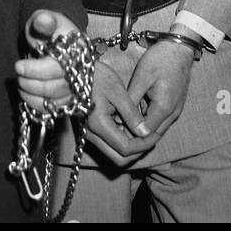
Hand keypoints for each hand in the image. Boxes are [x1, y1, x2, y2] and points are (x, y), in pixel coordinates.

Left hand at [14, 10, 80, 112]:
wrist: (57, 41)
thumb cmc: (50, 30)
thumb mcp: (46, 20)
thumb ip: (44, 21)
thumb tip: (42, 21)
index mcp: (78, 50)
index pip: (58, 67)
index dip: (35, 70)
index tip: (17, 66)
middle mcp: (81, 70)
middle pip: (58, 87)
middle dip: (32, 83)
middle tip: (18, 75)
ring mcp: (76, 86)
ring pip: (56, 100)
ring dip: (32, 94)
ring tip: (20, 83)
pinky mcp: (69, 98)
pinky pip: (54, 109)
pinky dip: (37, 105)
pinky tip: (26, 94)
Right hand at [83, 48, 157, 166]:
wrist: (75, 72)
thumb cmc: (96, 77)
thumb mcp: (117, 91)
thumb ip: (132, 114)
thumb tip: (145, 133)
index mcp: (98, 125)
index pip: (125, 148)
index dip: (144, 145)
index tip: (156, 134)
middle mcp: (90, 135)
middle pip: (119, 159)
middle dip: (138, 151)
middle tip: (151, 137)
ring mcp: (88, 135)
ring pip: (113, 154)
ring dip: (130, 148)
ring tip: (143, 132)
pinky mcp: (88, 132)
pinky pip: (107, 145)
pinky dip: (121, 142)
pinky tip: (130, 128)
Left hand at [125, 34, 193, 138]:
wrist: (179, 48)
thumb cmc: (160, 60)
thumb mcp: (141, 78)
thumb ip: (131, 101)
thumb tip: (119, 119)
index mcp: (164, 108)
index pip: (146, 134)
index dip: (130, 134)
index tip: (116, 130)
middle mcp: (173, 114)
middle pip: (154, 135)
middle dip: (137, 136)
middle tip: (118, 130)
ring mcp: (176, 110)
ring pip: (158, 129)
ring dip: (144, 129)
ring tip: (125, 123)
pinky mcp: (175, 105)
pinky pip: (162, 120)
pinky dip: (150, 121)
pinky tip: (137, 114)